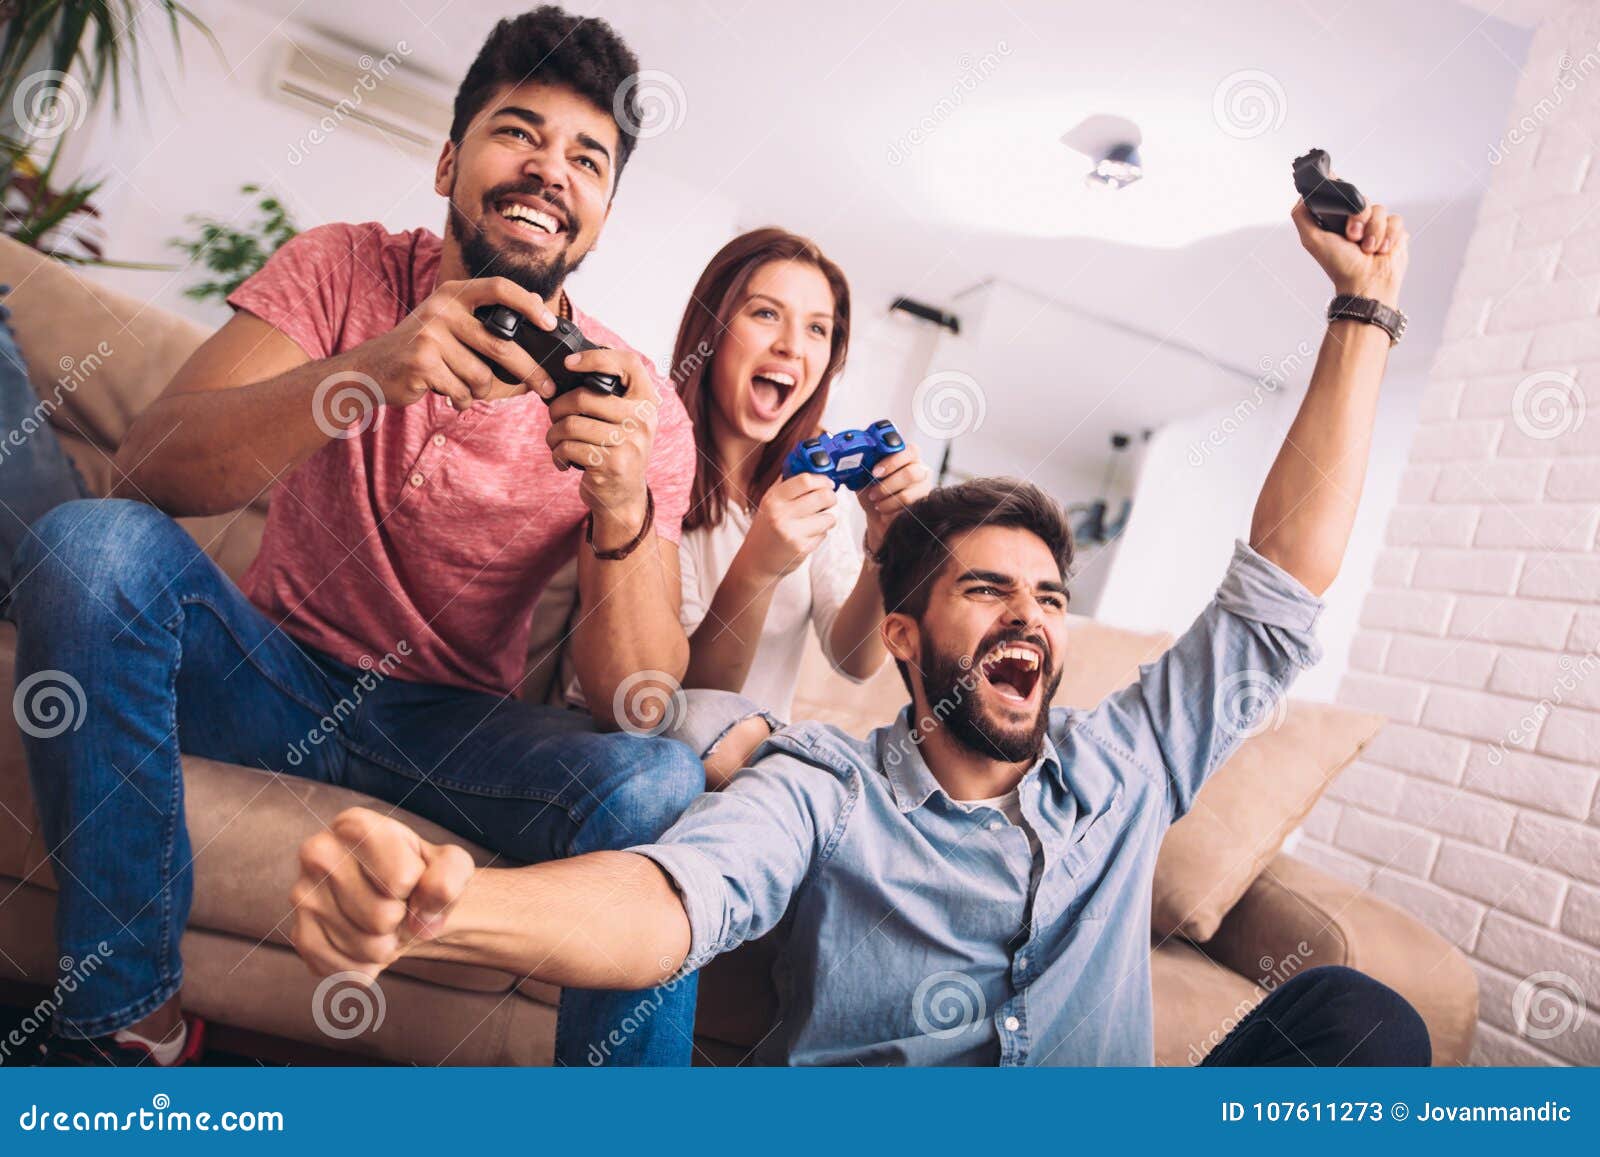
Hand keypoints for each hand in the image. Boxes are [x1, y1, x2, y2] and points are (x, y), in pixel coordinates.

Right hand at [289, 807, 475, 981]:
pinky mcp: (299, 935)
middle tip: (394, 906)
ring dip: (386, 946)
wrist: (398, 901)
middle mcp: (318, 853)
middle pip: (381, 917)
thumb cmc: (422, 875)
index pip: (402, 878)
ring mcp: (303, 896)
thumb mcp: (450, 864)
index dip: (417, 886)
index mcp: (355, 825)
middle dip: (400, 919)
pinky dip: (367, 966)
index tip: (409, 877)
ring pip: (365, 947)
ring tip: (380, 924)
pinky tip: (364, 943)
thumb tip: (421, 918)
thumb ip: (449, 876)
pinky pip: (346, 970)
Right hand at [360, 277, 560, 411]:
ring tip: (465, 386)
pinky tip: (449, 394)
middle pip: (501, 346)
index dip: (529, 304)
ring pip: (481, 376)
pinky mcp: (422, 362)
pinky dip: (462, 400)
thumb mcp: (451, 322)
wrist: (372, 367)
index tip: (551, 324)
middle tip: (546, 387)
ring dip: (480, 390)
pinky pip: (462, 391)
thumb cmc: (423, 347)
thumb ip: (489, 317)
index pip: (500, 288)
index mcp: (454, 294)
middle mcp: (442, 308)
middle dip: (530, 372)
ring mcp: (430, 334)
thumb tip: (540, 310)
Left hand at [546, 348, 663, 547]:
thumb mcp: (626, 419)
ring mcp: (630, 443)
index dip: (596, 357)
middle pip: (585, 397)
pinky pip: (569, 448)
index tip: (569, 363)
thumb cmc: (616, 449)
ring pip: (571, 425)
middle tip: (554, 416)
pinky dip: (557, 454)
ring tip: (555, 441)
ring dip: (553, 434)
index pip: (629, 363)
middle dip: (557, 407)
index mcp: (647, 401)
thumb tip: (569, 366)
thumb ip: (610, 394)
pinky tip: (562, 459)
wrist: (624, 496)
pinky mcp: (612, 465)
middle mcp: (644, 420)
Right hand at [740, 472, 837, 578]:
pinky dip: (821, 533)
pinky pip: (824, 534)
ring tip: (816, 520)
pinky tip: (807, 535)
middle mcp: (781, 515)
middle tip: (828, 499)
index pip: (805, 480)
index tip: (827, 482)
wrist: (757, 560)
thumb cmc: (766, 528)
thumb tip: (808, 464)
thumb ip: (787, 484)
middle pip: (822, 496)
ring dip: (827, 518)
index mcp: (773, 499)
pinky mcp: (802, 548)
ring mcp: (792, 532)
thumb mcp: (769, 502)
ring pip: (829, 517)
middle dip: (831, 497)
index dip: (822, 479)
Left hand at [859, 444, 932, 553]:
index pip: (909, 450)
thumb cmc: (873, 492)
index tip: (875, 472)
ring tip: (876, 500)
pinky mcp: (923, 503)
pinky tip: (883, 508)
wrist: (877, 514)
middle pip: (911, 473)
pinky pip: (910, 505)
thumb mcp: (865, 476)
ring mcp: (924, 487)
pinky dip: (891, 507)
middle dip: (888, 484)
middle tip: (873, 492)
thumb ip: (866, 466)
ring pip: (910, 492)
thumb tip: (857, 461)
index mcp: (907, 456)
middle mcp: (919, 469)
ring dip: (888, 497)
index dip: (892, 461)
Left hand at [1292, 191, 1408, 307]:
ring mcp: (1377, 226)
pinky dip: (1389, 236)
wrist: (1367, 283)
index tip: (1345, 219)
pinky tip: (1382, 250)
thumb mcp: (1312, 240)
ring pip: (1381, 210)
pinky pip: (1396, 220)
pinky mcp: (1394, 232)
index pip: (1346, 196)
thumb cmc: (1340, 266)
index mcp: (1340, 221)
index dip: (1347, 203)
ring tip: (1368, 249)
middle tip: (1354, 238)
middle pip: (1364, 202)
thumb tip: (1303, 196)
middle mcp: (1359, 221)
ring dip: (1374, 232)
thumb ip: (1302, 216)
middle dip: (1359, 220)